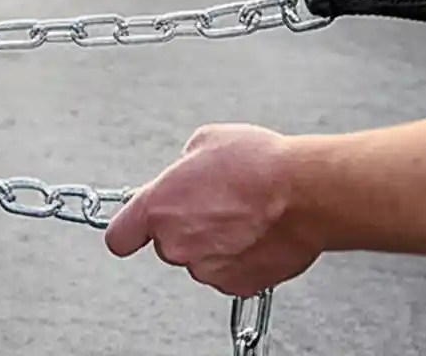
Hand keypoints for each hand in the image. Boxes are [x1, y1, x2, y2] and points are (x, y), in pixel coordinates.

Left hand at [104, 124, 322, 296]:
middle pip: (166, 244)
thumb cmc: (260, 166)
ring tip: (242, 215)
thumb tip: (188, 170)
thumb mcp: (207, 141)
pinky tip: (255, 234)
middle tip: (214, 204)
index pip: (119, 237)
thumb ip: (184, 164)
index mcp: (158, 208)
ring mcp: (207, 269)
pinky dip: (239, 258)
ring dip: (214, 242)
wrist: (305, 193)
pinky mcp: (237, 284)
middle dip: (185, 227)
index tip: (137, 227)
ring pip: (200, 258)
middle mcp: (176, 244)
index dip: (130, 230)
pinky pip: (228, 272)